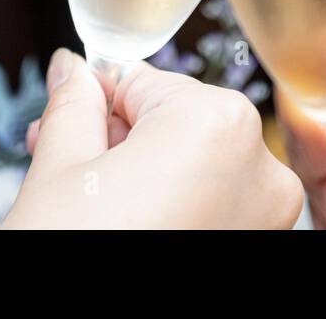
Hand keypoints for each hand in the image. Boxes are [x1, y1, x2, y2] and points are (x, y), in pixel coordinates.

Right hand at [8, 51, 302, 228]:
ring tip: (91, 204)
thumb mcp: (60, 171)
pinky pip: (213, 204)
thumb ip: (73, 104)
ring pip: (193, 166)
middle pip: (171, 122)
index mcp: (214, 123)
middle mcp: (258, 165)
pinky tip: (125, 223)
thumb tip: (73, 69)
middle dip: (116, 140)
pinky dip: (174, 207)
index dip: (95, 101)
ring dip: (142, 174)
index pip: (143, 81)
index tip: (64, 118)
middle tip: (63, 166)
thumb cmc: (76, 257)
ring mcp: (266, 215)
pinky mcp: (259, 247)